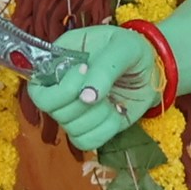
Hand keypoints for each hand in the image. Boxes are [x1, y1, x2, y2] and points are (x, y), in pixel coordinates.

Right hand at [31, 24, 167, 151]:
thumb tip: (86, 98)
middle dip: (84, 103)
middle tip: (105, 87)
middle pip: (53, 112)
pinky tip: (116, 113)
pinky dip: (105, 130)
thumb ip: (104, 69)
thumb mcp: (122, 48)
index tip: (85, 71)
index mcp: (60, 60)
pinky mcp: (91, 126)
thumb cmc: (132, 50)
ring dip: (98, 115)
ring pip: (71, 129)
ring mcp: (75, 109)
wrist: (152, 68)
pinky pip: (87, 142)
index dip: (60, 89)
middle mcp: (61, 87)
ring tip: (113, 99)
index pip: (38, 88)